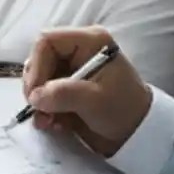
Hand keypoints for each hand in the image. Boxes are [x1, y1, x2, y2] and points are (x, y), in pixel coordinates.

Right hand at [21, 28, 150, 156]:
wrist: (137, 132)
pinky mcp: (68, 88)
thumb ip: (64, 94)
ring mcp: (72, 70)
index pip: (47, 41)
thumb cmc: (123, 109)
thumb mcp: (95, 100)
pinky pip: (45, 94)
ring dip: (39, 102)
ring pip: (39, 78)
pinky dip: (45, 110)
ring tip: (48, 121)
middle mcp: (78, 51)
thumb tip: (36, 96)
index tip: (36, 93)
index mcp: (89, 42)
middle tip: (40, 110)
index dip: (37, 65)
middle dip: (37, 87)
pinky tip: (56, 124)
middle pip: (40, 59)